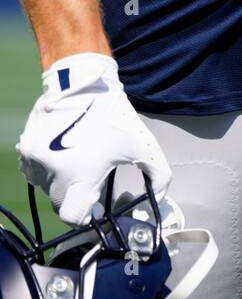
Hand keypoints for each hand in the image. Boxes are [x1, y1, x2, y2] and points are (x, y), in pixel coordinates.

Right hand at [17, 51, 170, 225]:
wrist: (82, 82)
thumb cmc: (114, 115)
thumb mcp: (143, 143)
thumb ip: (159, 174)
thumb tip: (159, 197)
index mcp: (82, 173)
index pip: (73, 217)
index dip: (87, 216)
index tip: (96, 206)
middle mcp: (55, 170)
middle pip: (61, 203)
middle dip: (77, 196)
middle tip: (90, 178)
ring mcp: (36, 160)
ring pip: (47, 188)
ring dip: (61, 182)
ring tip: (77, 159)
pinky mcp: (26, 149)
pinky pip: (34, 173)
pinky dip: (47, 170)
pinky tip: (62, 152)